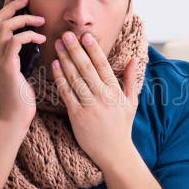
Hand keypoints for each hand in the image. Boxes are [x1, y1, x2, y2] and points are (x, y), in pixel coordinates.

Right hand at [0, 0, 45, 133]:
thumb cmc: (21, 96)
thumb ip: (19, 56)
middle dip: (13, 7)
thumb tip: (30, 39)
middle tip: (28, 0)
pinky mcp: (6, 66)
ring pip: (5, 28)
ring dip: (24, 20)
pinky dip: (29, 35)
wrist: (15, 117)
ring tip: (40, 21)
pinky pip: (15, 41)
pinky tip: (41, 39)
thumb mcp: (19, 71)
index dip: (4, 8)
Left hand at [52, 31, 139, 168]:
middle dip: (75, 50)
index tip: (86, 36)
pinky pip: (66, 93)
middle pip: (86, 68)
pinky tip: (54, 66)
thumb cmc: (122, 127)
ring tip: (57, 45)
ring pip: (75, 78)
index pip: (103, 66)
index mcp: (116, 92)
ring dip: (65, 60)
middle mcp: (103, 97)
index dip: (94, 50)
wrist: (115, 154)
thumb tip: (133, 59)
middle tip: (66, 35)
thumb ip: (130, 79)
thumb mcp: (131, 102)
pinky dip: (60, 79)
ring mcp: (90, 106)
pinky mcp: (77, 116)